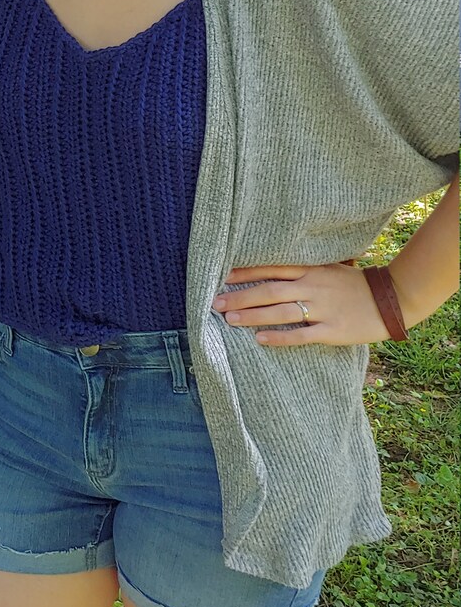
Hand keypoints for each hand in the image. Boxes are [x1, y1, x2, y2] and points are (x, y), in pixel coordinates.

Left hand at [213, 263, 393, 345]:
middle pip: (269, 291)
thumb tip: (271, 269)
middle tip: (216, 303)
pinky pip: (301, 335)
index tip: (221, 276)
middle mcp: (313, 287)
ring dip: (252, 316)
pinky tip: (260, 339)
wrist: (391, 300)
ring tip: (230, 320)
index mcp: (311, 270)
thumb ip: (303, 268)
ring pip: (280, 312)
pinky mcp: (332, 331)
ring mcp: (322, 309)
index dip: (245, 272)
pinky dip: (279, 336)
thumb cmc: (355, 284)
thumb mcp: (329, 268)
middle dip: (240, 297)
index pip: (271, 269)